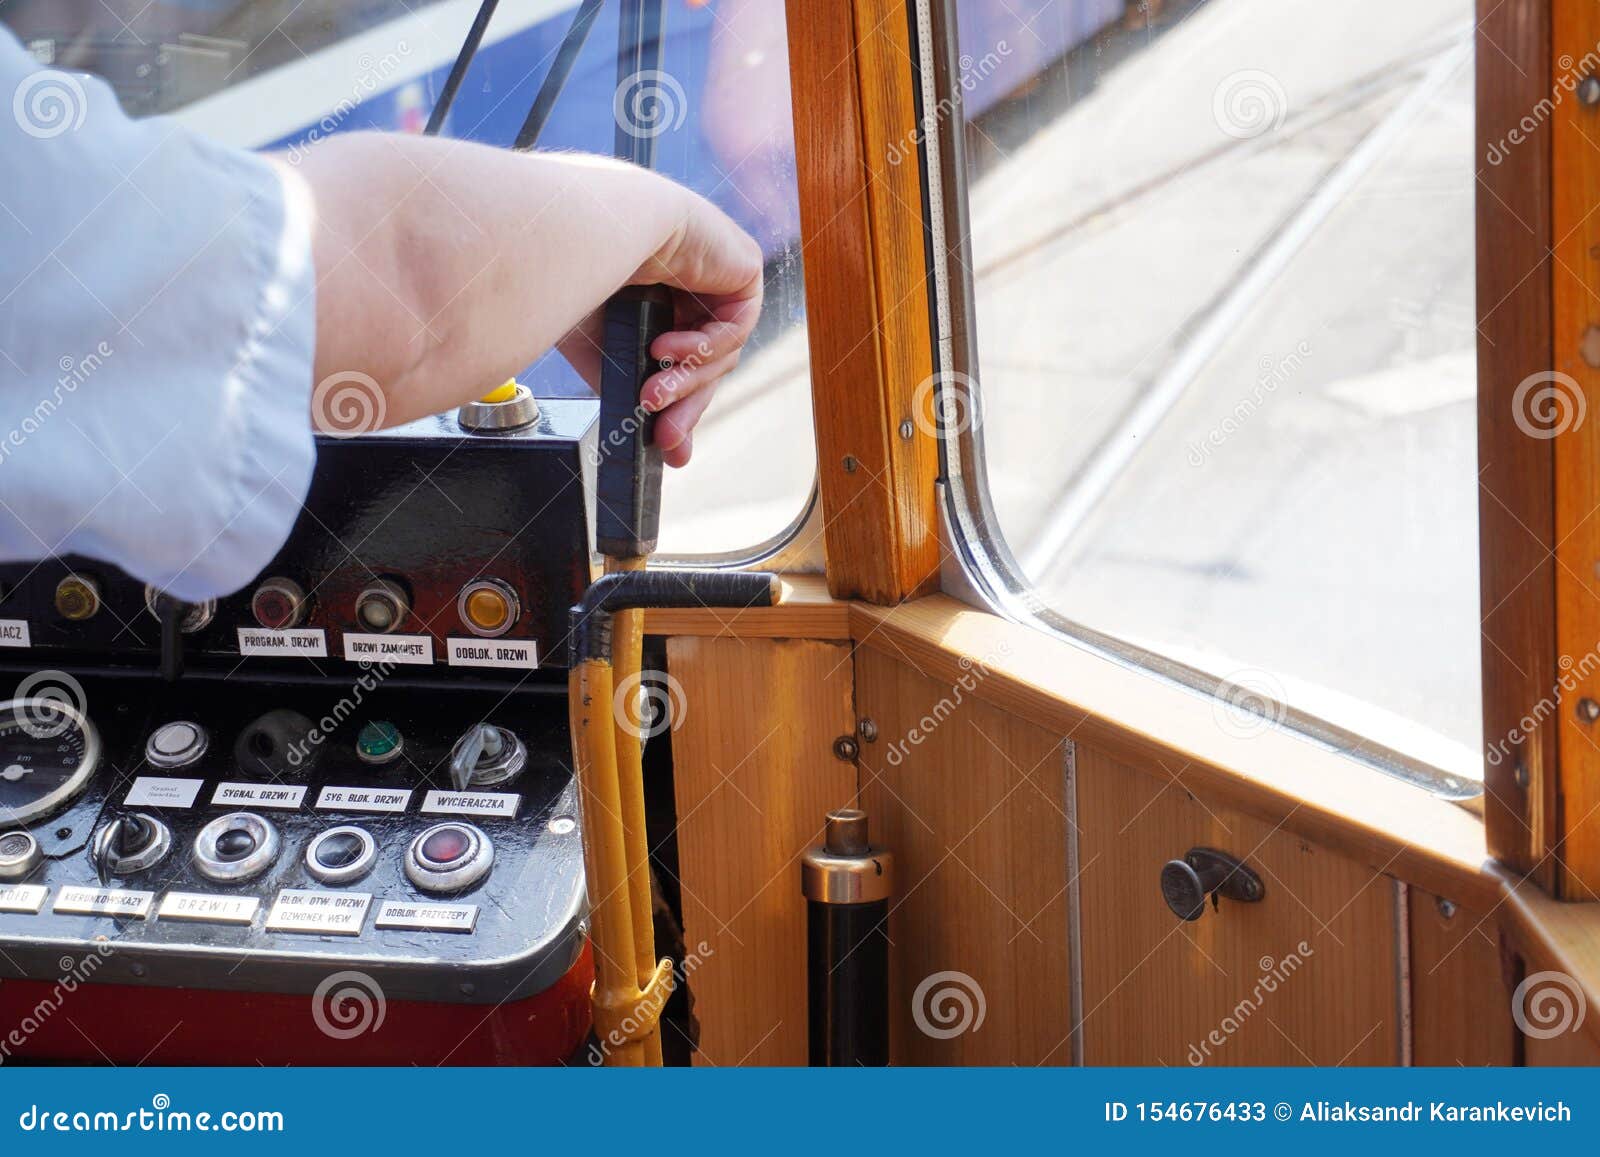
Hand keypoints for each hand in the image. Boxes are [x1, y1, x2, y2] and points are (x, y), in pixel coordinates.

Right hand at [558, 191, 762, 466]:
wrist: (592, 230)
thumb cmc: (581, 275)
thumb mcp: (607, 349)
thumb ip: (639, 393)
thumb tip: (672, 451)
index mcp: (656, 292)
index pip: (681, 359)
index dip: (677, 402)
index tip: (664, 441)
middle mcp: (689, 281)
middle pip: (706, 363)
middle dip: (684, 403)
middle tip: (664, 436)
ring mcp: (719, 272)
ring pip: (721, 352)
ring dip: (688, 380)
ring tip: (652, 392)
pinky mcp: (742, 265)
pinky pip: (737, 326)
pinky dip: (706, 346)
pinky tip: (668, 349)